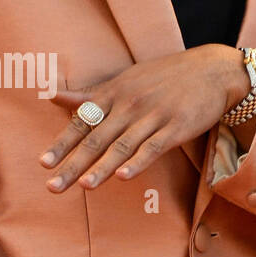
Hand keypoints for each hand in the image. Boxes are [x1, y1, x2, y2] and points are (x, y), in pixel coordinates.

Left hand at [39, 44, 247, 191]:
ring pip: (122, 146)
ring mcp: (153, 116)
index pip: (82, 121)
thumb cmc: (164, 76)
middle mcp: (129, 104)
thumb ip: (89, 95)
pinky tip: (123, 176)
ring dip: (101, 167)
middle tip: (52, 186)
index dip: (62, 143)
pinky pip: (153, 148)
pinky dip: (138, 162)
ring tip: (84, 187)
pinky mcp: (176, 127)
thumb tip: (52, 96)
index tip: (43, 163)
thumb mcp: (124, 79)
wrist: (212, 70)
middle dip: (73, 163)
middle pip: (96, 138)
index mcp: (114, 93)